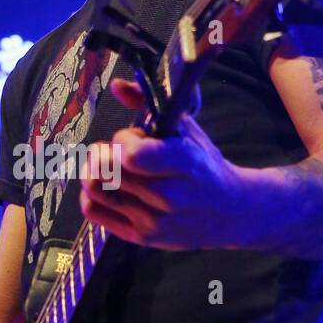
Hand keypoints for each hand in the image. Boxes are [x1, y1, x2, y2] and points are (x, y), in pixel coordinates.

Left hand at [78, 78, 251, 250]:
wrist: (231, 211)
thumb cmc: (204, 165)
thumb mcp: (187, 128)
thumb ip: (149, 102)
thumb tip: (116, 86)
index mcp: (183, 163)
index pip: (132, 154)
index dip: (124, 139)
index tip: (134, 136)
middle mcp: (168, 196)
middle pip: (106, 170)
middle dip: (104, 152)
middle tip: (115, 150)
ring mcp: (153, 220)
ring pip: (95, 189)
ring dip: (94, 171)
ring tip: (109, 166)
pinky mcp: (141, 237)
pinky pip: (94, 212)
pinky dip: (91, 195)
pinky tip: (108, 186)